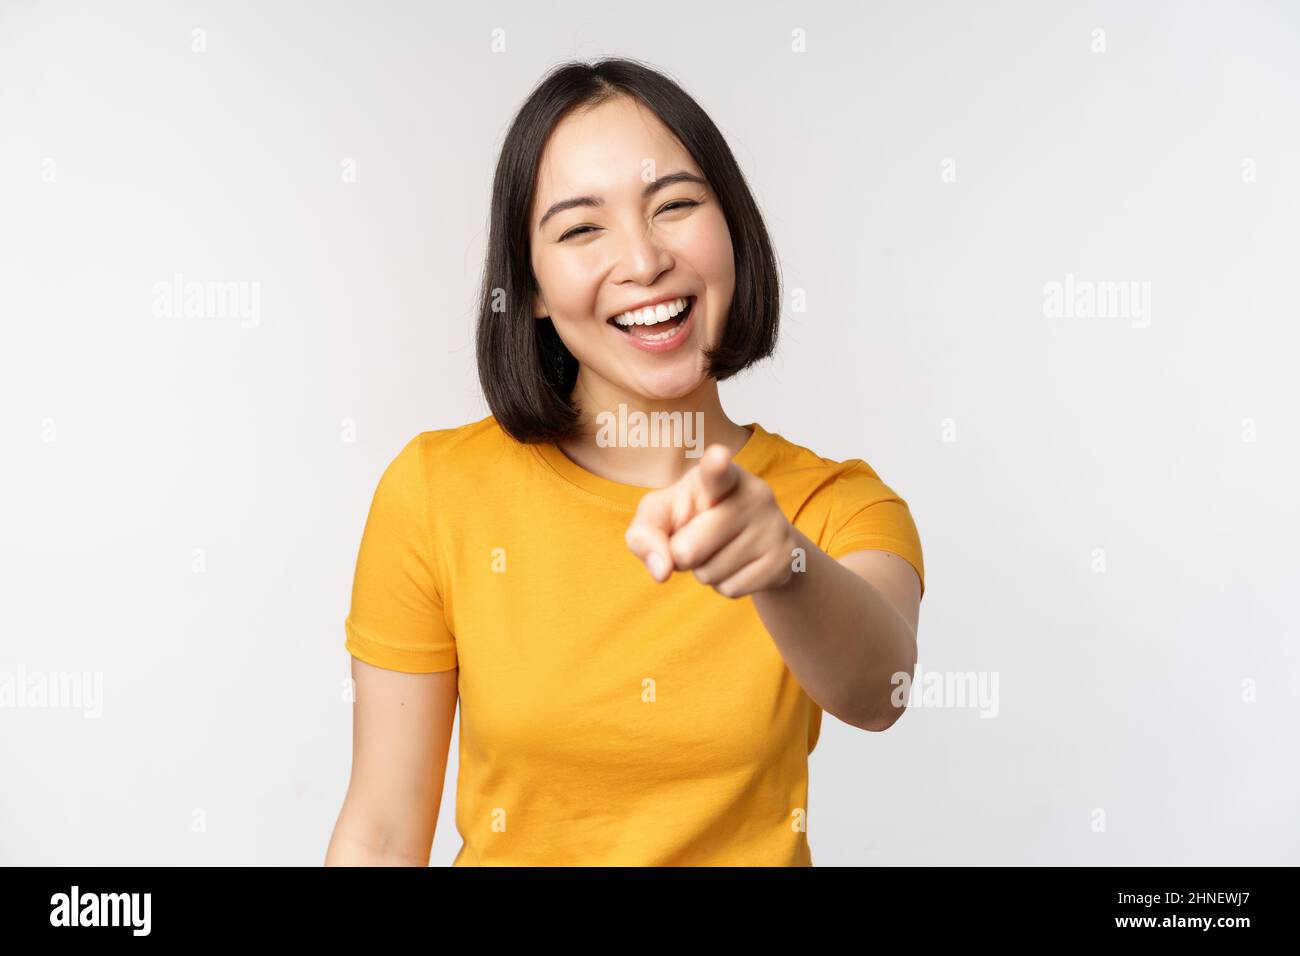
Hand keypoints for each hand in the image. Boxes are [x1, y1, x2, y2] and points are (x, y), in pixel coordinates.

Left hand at [624, 443, 797, 597]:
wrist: (754, 539)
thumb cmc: (695, 518)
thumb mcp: (661, 516)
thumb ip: (644, 534)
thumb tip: (661, 571)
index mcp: (720, 476)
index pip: (716, 471)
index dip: (715, 464)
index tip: (718, 456)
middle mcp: (753, 495)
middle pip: (687, 549)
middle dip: (680, 555)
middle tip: (696, 538)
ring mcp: (773, 527)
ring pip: (709, 574)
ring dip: (704, 571)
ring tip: (720, 549)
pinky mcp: (783, 560)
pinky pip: (730, 589)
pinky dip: (723, 585)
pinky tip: (736, 564)